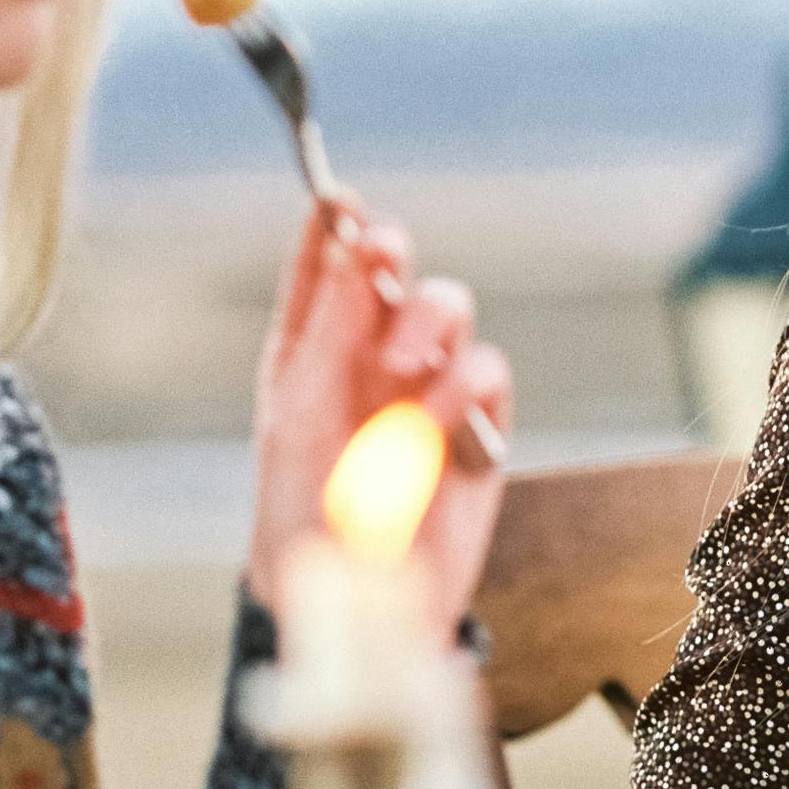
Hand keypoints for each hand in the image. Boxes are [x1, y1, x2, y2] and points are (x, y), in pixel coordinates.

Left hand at [249, 195, 515, 638]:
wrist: (354, 594)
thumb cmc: (304, 504)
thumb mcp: (300, 407)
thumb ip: (331, 323)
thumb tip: (351, 233)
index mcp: (312, 347)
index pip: (325, 267)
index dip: (332, 225)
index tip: (336, 195)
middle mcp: (371, 356)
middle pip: (396, 273)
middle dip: (390, 257)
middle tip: (382, 258)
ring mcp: (428, 387)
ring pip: (450, 311)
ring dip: (427, 325)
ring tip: (403, 370)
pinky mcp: (479, 427)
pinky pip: (488, 374)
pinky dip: (466, 389)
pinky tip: (440, 426)